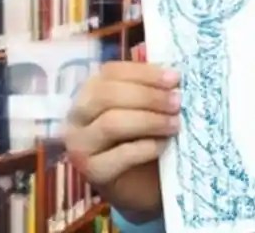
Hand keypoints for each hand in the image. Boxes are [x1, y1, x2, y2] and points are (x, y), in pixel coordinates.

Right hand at [64, 61, 180, 221]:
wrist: (142, 183)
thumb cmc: (144, 137)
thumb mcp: (148, 108)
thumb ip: (153, 90)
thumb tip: (174, 76)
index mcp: (90, 92)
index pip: (111, 72)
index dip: (144, 73)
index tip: (175, 77)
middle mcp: (77, 116)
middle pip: (106, 95)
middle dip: (147, 96)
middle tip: (178, 102)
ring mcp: (80, 145)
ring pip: (111, 123)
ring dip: (149, 121)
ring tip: (175, 123)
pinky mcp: (92, 172)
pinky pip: (120, 155)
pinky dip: (146, 147)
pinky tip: (163, 145)